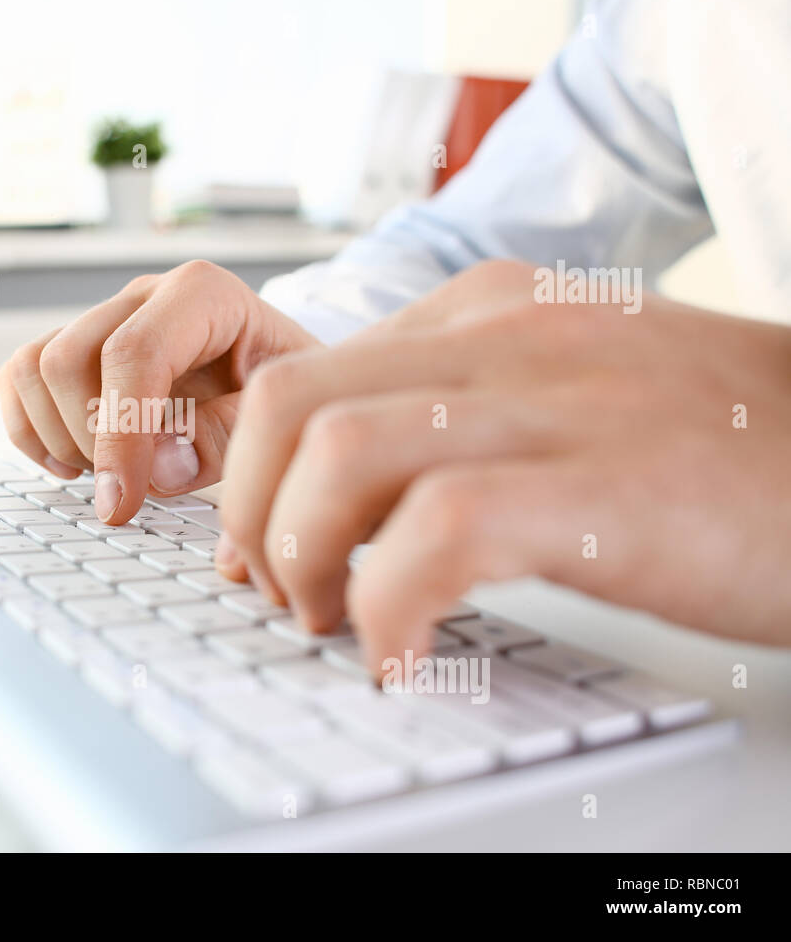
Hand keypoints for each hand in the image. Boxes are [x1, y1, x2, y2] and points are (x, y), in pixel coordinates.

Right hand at [0, 260, 318, 522]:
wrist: (289, 379)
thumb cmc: (288, 395)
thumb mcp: (279, 417)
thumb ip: (226, 438)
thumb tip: (158, 467)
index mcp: (201, 294)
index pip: (133, 354)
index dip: (120, 435)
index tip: (122, 503)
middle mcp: (144, 296)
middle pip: (68, 359)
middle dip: (90, 440)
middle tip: (132, 491)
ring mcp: (106, 318)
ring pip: (34, 367)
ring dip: (59, 436)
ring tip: (111, 475)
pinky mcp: (79, 346)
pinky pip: (19, 377)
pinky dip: (31, 429)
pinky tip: (75, 467)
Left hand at [216, 259, 790, 668]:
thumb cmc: (712, 446)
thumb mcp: (562, 388)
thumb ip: (452, 410)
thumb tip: (336, 487)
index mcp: (482, 312)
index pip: (302, 372)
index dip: (252, 476)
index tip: (260, 548)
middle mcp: (501, 335)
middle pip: (289, 403)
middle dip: (252, 513)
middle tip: (283, 594)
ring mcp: (553, 402)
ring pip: (337, 454)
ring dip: (300, 557)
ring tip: (333, 623)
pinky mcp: (602, 485)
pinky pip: (436, 535)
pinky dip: (387, 607)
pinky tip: (400, 653)